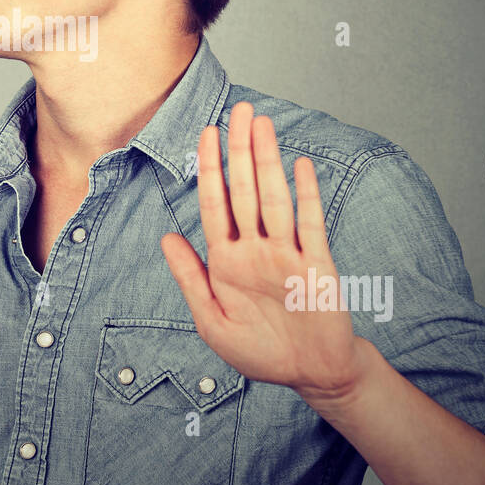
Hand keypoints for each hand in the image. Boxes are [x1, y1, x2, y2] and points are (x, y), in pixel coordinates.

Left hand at [161, 101, 364, 401]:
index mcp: (228, 260)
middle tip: (240, 109)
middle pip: (246, 190)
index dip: (210, 168)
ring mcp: (288, 254)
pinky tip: (300, 166)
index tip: (205, 132)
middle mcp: (257, 249)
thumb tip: (167, 237)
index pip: (215, 204)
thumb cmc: (261, 351)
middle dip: (240, 150)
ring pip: (275, 199)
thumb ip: (190, 279)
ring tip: (262, 124)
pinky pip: (310, 225)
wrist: (311, 374)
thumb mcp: (212, 322)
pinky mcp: (317, 266)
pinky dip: (306, 195)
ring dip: (268, 161)